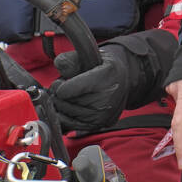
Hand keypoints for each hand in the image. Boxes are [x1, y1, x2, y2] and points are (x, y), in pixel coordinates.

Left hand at [52, 29, 176, 133]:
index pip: (67, 90)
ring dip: (61, 107)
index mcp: (106, 75)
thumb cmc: (102, 67)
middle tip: (63, 88)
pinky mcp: (100, 125)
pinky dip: (66, 117)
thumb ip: (71, 59)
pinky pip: (72, 125)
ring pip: (66, 115)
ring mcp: (105, 114)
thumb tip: (59, 64)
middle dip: (58, 96)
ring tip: (67, 97)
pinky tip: (71, 107)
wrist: (123, 81)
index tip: (61, 81)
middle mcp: (108, 97)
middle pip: (65, 103)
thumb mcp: (89, 56)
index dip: (59, 86)